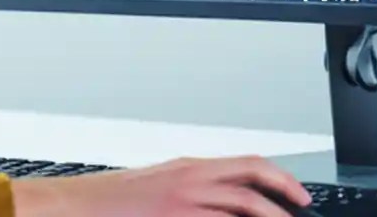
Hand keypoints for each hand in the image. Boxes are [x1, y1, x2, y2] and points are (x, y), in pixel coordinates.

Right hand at [10, 156, 312, 216]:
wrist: (75, 205)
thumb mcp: (160, 186)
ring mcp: (182, 200)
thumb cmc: (113, 201)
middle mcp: (191, 179)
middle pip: (252, 181)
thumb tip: (225, 206)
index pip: (248, 165)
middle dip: (284, 197)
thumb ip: (194, 192)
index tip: (299, 195)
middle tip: (302, 210)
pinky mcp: (172, 216)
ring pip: (241, 203)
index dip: (280, 178)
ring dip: (268, 216)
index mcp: (190, 168)